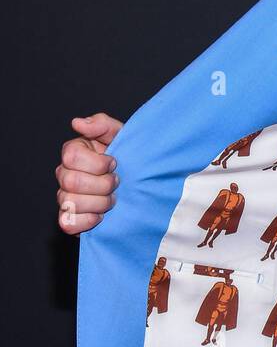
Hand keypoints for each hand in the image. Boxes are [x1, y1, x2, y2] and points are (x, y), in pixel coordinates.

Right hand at [56, 112, 123, 234]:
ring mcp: (65, 198)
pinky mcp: (70, 220)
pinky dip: (88, 221)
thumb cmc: (129, 158)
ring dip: (100, 203)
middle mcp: (65, 175)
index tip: (114, 163)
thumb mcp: (121, 136)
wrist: (142, 185)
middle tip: (117, 183)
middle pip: (72, 181)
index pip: (71, 156)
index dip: (98, 163)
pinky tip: (102, 216)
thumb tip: (78, 123)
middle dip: (103, 184)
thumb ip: (102, 124)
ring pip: (71, 203)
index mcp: (74, 152)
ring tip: (113, 199)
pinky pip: (68, 223)